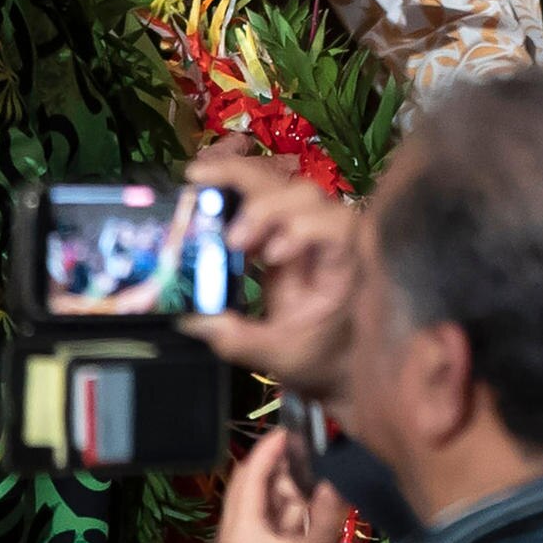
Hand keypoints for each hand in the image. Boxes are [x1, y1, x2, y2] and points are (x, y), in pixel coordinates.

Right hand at [187, 145, 370, 393]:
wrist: (326, 358)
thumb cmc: (319, 357)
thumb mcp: (283, 357)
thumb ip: (243, 341)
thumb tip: (199, 321)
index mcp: (343, 265)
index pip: (338, 225)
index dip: (305, 228)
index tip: (271, 257)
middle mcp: (325, 234)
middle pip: (302, 195)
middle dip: (262, 206)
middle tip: (229, 238)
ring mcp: (298, 225)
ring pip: (277, 185)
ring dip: (238, 183)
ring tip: (199, 188)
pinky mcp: (273, 226)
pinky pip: (253, 194)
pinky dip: (226, 187)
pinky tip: (199, 193)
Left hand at [216, 422, 349, 542]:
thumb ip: (325, 511)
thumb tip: (337, 476)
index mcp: (240, 529)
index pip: (250, 475)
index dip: (269, 449)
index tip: (292, 427)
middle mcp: (241, 533)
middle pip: (257, 485)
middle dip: (282, 464)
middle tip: (311, 442)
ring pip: (271, 502)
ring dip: (293, 485)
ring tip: (321, 463)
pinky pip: (282, 520)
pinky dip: (298, 506)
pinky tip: (321, 494)